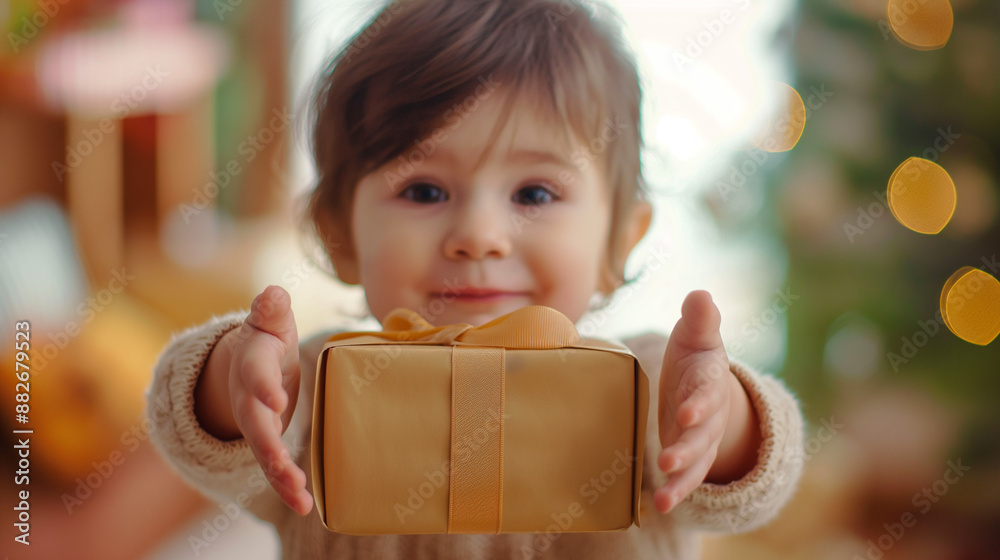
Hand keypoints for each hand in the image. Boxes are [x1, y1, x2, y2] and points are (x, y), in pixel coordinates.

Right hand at [227, 285, 312, 515]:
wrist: (247, 363)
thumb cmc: (268, 338)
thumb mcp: (270, 321)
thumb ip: (271, 309)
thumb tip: (273, 292)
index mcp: (253, 364)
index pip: (256, 375)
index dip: (263, 387)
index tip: (276, 400)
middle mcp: (249, 398)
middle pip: (254, 423)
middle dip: (266, 443)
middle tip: (280, 462)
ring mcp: (255, 424)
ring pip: (263, 452)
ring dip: (279, 475)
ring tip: (298, 495)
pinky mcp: (266, 442)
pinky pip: (275, 468)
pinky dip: (287, 487)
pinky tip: (305, 505)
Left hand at [654, 290, 755, 513]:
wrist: (706, 386)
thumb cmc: (696, 356)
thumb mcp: (697, 335)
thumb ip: (700, 319)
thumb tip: (701, 294)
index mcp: (710, 381)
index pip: (707, 393)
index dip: (699, 403)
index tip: (686, 413)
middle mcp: (709, 414)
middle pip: (702, 434)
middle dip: (687, 448)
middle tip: (668, 460)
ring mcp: (701, 439)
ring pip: (696, 461)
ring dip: (681, 477)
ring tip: (665, 493)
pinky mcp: (690, 456)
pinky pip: (687, 478)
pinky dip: (676, 493)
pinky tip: (659, 506)